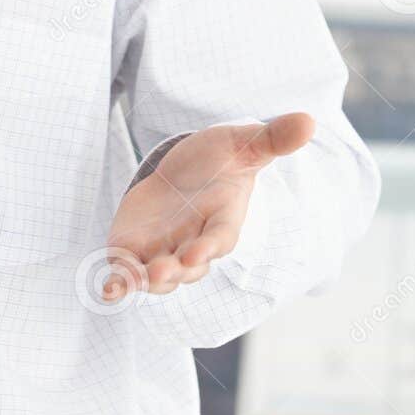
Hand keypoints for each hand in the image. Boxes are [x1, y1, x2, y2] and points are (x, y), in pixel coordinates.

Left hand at [101, 112, 314, 300]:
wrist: (184, 172)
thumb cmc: (218, 160)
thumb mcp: (241, 143)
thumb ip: (270, 139)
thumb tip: (308, 121)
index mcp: (223, 220)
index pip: (219, 238)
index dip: (209, 248)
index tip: (197, 253)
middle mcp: (194, 242)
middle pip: (187, 265)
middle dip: (174, 270)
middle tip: (160, 272)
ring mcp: (164, 250)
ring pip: (156, 275)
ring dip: (143, 281)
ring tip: (129, 283)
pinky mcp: (135, 250)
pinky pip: (126, 271)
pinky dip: (118, 283)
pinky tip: (107, 292)